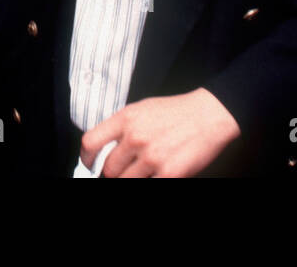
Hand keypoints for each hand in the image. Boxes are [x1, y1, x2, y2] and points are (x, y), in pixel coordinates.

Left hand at [80, 88, 239, 177]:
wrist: (209, 115)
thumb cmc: (177, 112)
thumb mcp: (143, 109)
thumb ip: (122, 127)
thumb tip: (105, 149)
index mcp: (127, 118)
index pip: (90, 142)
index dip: (86, 158)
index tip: (90, 165)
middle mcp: (136, 137)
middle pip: (108, 169)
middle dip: (113, 174)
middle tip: (123, 172)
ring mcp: (152, 157)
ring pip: (125, 182)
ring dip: (130, 180)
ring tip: (142, 173)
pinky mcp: (168, 174)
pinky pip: (147, 185)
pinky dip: (149, 181)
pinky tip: (156, 174)